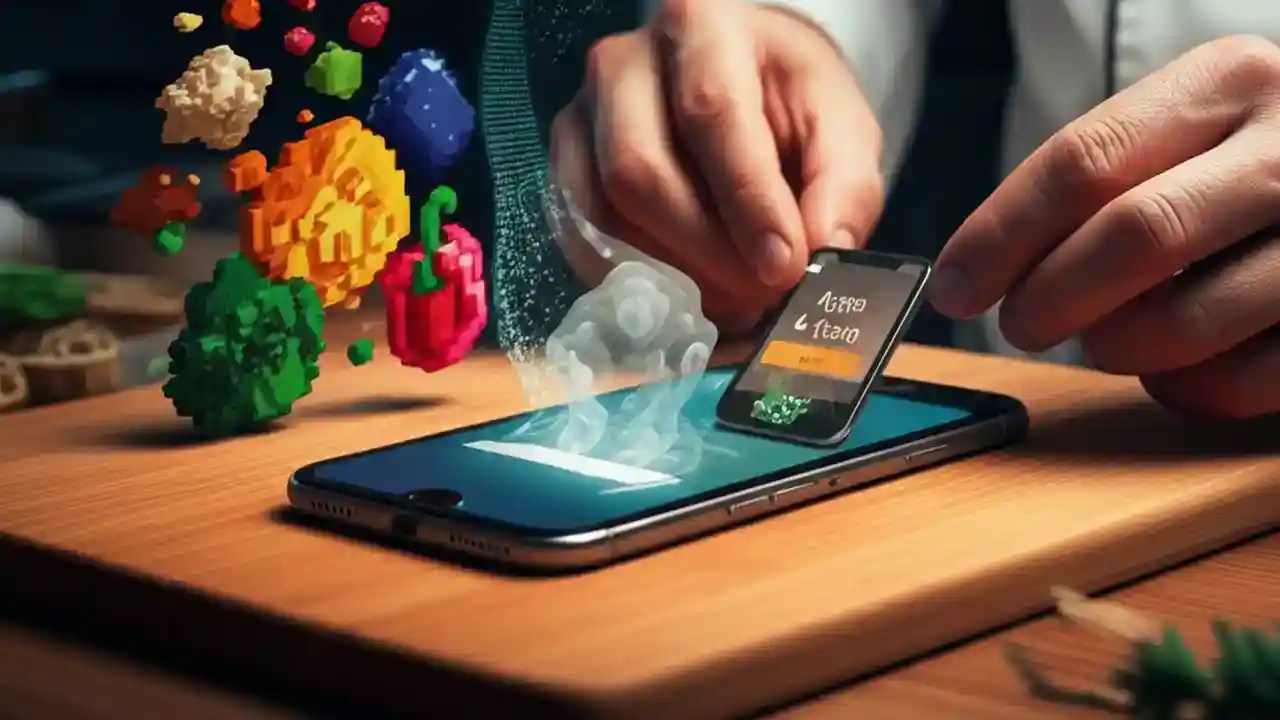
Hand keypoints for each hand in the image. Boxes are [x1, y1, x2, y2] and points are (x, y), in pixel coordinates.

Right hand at [550, 0, 883, 334]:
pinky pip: (582, 240)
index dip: (747, 200)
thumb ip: (843, 184)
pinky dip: (636, 282)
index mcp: (702, 24)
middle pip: (638, 170)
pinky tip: (688, 295)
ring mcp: (581, 117)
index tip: (784, 266)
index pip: (711, 112)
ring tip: (734, 302)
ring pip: (603, 214)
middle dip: (705, 251)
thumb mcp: (840, 125)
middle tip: (761, 296)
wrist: (736, 84)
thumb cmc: (787, 100)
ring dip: (672, 277)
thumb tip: (821, 247)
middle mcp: (622, 62)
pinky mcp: (564, 169)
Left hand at [931, 35, 1279, 417]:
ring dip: (1113, 348)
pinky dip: (1177, 388)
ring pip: (1182, 322)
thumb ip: (1096, 182)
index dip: (1001, 234)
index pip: (1085, 160)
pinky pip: (1233, 382)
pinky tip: (1171, 363)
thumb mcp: (1181, 133)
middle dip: (1049, 297)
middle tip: (1019, 325)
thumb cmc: (1239, 166)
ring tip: (1104, 338)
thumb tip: (975, 271)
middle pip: (1135, 235)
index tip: (953, 286)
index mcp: (1230, 82)